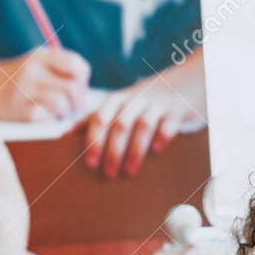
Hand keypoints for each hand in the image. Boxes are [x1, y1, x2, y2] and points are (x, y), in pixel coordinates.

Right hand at [0, 48, 91, 121]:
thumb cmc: (15, 80)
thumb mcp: (34, 64)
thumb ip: (58, 70)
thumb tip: (84, 92)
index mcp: (41, 56)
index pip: (77, 66)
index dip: (83, 80)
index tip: (76, 86)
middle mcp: (33, 70)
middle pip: (73, 88)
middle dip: (78, 101)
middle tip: (72, 107)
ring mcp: (25, 90)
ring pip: (62, 104)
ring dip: (65, 113)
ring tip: (58, 113)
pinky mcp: (19, 110)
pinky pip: (46, 118)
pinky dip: (49, 120)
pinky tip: (42, 117)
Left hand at [84, 71, 199, 177]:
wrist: (188, 80)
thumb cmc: (147, 101)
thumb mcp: (122, 104)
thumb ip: (98, 117)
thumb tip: (66, 135)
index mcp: (118, 101)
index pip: (99, 118)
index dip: (93, 140)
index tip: (89, 163)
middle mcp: (135, 100)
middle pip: (119, 124)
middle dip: (111, 150)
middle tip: (107, 174)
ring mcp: (157, 104)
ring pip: (142, 125)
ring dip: (134, 150)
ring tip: (129, 172)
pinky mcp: (177, 109)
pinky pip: (169, 122)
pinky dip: (162, 136)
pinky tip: (157, 150)